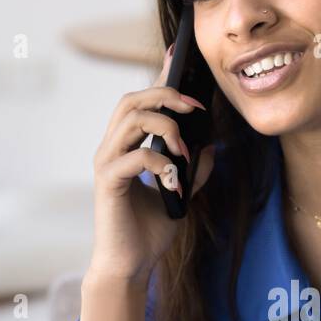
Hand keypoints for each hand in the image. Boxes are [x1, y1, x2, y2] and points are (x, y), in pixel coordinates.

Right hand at [88, 44, 216, 284]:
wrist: (130, 266)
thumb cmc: (149, 232)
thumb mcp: (182, 194)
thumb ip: (194, 169)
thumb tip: (212, 144)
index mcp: (127, 147)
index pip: (141, 101)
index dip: (159, 76)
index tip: (178, 54)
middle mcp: (112, 149)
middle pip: (132, 99)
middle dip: (166, 95)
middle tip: (196, 107)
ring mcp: (107, 164)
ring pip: (130, 119)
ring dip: (165, 126)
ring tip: (184, 149)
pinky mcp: (108, 183)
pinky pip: (135, 157)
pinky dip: (161, 164)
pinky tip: (175, 182)